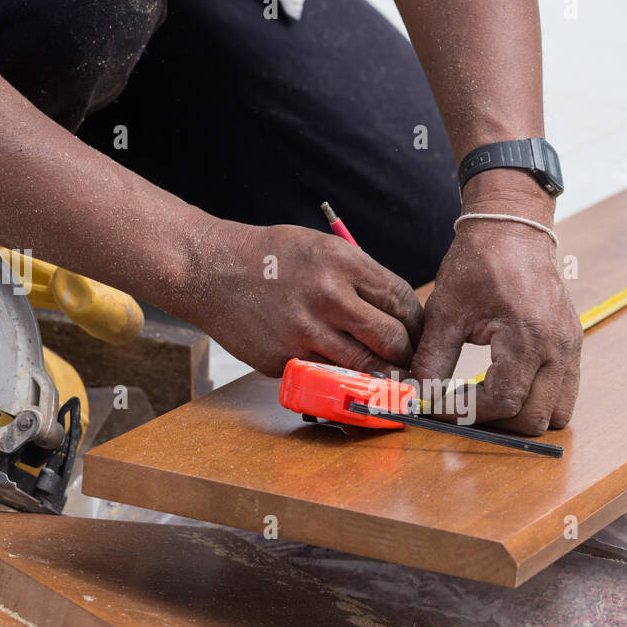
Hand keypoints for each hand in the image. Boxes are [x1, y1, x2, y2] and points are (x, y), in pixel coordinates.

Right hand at [185, 219, 423, 376]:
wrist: (210, 269)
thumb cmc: (270, 257)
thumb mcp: (321, 248)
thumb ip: (360, 278)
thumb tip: (399, 314)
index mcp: (342, 262)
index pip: (402, 301)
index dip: (417, 324)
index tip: (417, 334)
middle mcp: (328, 297)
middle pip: (391, 339)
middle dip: (406, 356)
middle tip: (407, 361)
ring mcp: (305, 332)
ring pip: (365, 367)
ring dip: (381, 376)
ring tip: (387, 378)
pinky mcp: (285, 359)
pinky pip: (328, 376)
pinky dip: (341, 378)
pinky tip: (344, 375)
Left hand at [412, 181, 581, 434]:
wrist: (512, 230)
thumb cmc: (480, 263)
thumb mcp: (446, 311)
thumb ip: (432, 359)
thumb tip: (418, 396)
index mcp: (528, 337)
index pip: (502, 402)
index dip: (466, 412)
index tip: (439, 405)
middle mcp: (558, 348)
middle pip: (533, 419)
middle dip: (495, 422)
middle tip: (461, 407)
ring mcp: (571, 349)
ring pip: (556, 414)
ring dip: (520, 416)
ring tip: (486, 400)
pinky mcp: (573, 347)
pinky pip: (563, 394)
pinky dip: (537, 400)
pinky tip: (505, 384)